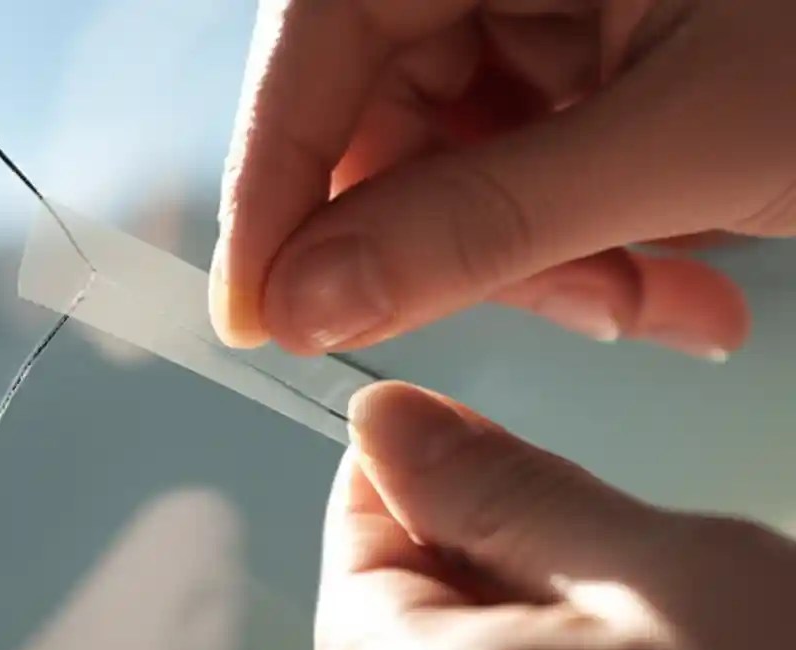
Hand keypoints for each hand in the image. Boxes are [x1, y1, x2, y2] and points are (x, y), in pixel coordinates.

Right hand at [212, 0, 795, 358]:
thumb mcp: (684, 136)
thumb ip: (479, 222)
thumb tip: (307, 301)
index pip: (315, 45)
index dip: (275, 191)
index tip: (254, 318)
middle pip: (387, 115)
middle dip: (462, 244)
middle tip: (562, 316)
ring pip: (459, 157)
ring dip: (545, 258)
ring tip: (661, 300)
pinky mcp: (583, 41)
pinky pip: (527, 156)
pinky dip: (590, 235)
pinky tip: (675, 271)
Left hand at [315, 381, 795, 649]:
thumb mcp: (663, 574)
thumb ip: (505, 495)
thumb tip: (385, 420)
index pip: (350, 586)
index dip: (385, 495)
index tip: (431, 435)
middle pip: (399, 638)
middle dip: (460, 549)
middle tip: (547, 496)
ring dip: (511, 608)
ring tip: (617, 585)